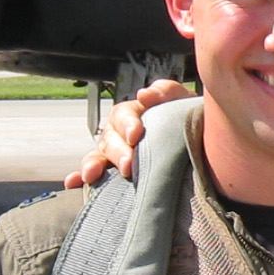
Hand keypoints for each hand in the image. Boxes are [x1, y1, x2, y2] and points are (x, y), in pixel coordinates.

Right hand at [64, 80, 194, 188]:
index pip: (123, 115)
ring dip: (92, 164)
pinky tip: (74, 183)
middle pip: (110, 139)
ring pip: (98, 155)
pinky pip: (94, 174)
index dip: (127, 124)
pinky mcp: (113, 172)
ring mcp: (115, 153)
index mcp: (134, 113)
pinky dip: (80, 177)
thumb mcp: (182, 101)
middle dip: (117, 153)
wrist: (199, 144)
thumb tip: (144, 94)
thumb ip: (167, 92)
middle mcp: (119, 132)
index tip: (135, 136)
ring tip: (91, 175)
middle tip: (128, 166)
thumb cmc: (186, 120)